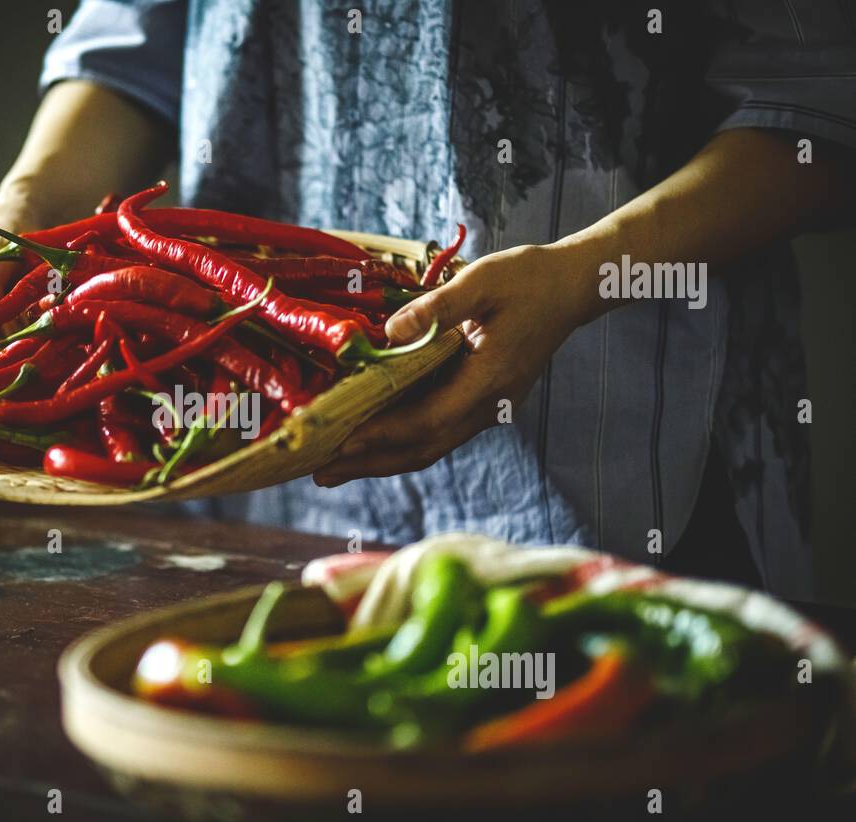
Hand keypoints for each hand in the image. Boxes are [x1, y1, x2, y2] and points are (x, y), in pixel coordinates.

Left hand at [313, 242, 596, 486]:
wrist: (571, 287)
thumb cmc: (527, 278)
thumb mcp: (483, 281)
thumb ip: (438, 307)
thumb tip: (391, 330)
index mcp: (489, 380)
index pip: (427, 420)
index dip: (383, 435)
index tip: (341, 443)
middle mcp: (488, 406)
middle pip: (423, 447)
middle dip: (370, 462)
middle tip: (320, 473)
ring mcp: (488, 409)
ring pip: (429, 446)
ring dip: (382, 459)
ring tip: (335, 468)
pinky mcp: (483, 403)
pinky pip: (437, 431)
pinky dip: (402, 442)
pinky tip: (371, 442)